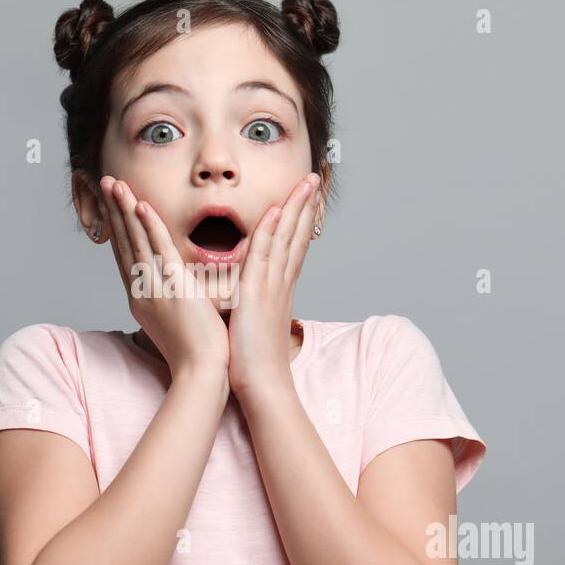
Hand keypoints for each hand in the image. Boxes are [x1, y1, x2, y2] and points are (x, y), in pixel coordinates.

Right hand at [99, 175, 230, 376]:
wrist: (202, 371)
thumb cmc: (197, 352)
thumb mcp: (178, 321)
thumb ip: (173, 301)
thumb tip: (177, 290)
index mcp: (142, 299)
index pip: (126, 256)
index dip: (119, 229)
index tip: (114, 205)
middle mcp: (141, 291)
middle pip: (124, 243)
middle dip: (115, 211)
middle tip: (106, 183)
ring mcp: (154, 288)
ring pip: (136, 241)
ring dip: (125, 210)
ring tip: (115, 184)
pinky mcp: (172, 287)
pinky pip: (158, 250)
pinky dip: (149, 226)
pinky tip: (140, 205)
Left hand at [226, 171, 320, 395]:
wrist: (262, 385)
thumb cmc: (255, 361)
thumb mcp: (257, 324)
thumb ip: (257, 305)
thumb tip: (251, 298)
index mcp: (279, 290)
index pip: (293, 248)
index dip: (300, 222)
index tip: (305, 200)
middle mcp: (281, 283)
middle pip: (297, 236)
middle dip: (305, 206)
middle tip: (313, 179)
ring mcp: (272, 287)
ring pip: (286, 239)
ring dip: (295, 209)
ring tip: (305, 183)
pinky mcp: (257, 294)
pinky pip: (265, 256)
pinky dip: (271, 233)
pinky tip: (276, 212)